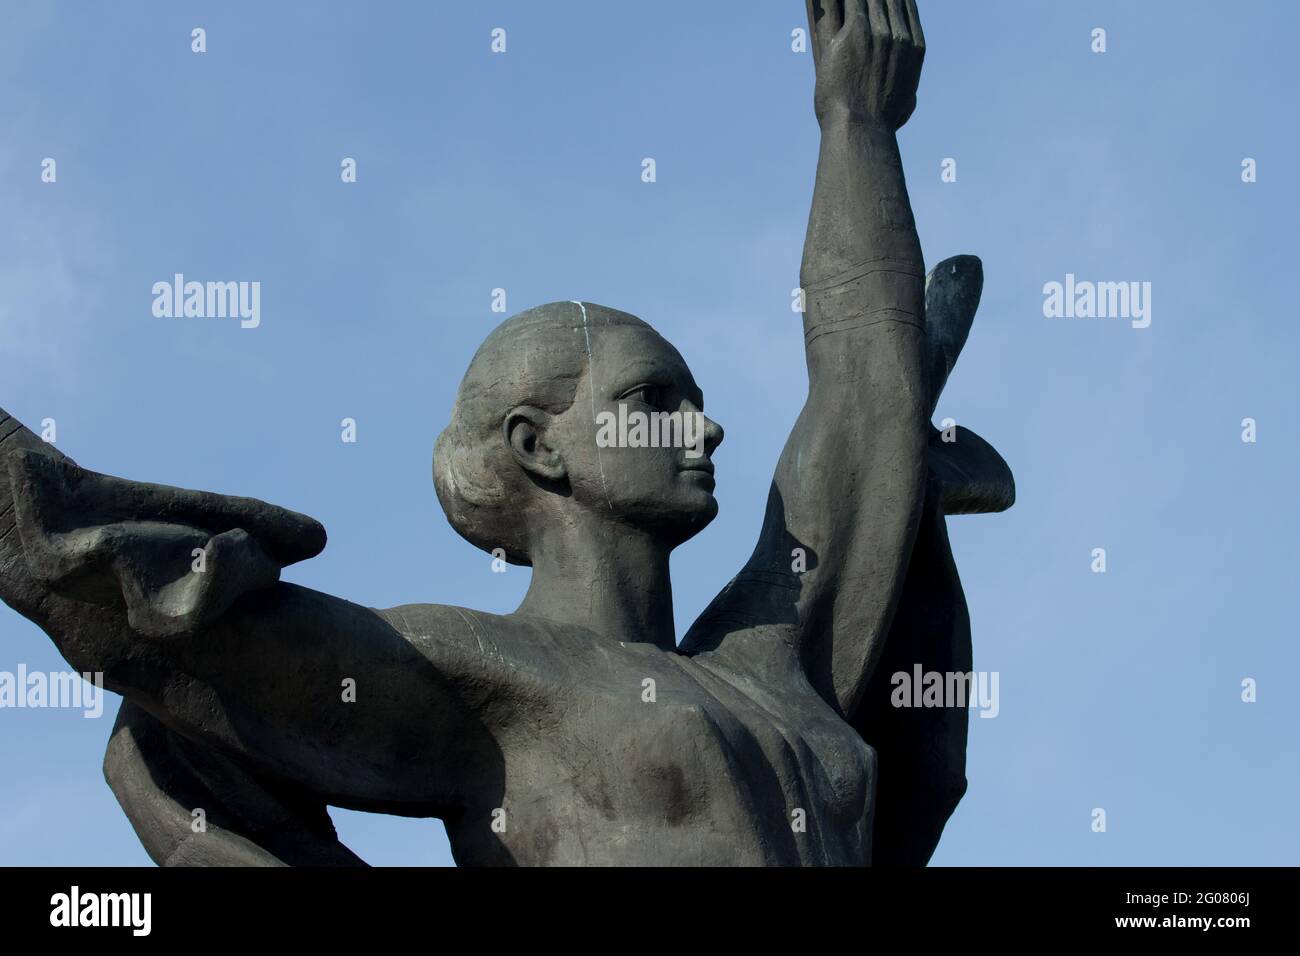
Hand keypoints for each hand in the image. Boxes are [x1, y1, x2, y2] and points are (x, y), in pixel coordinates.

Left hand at [805, 0, 924, 129]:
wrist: (862, 129)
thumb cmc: (878, 126)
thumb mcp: (904, 106)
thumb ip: (908, 93)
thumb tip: (909, 97)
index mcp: (914, 48)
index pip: (906, 6)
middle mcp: (899, 35)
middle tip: (858, 2)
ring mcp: (879, 32)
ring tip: (844, 2)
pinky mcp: (855, 31)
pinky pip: (846, 1)